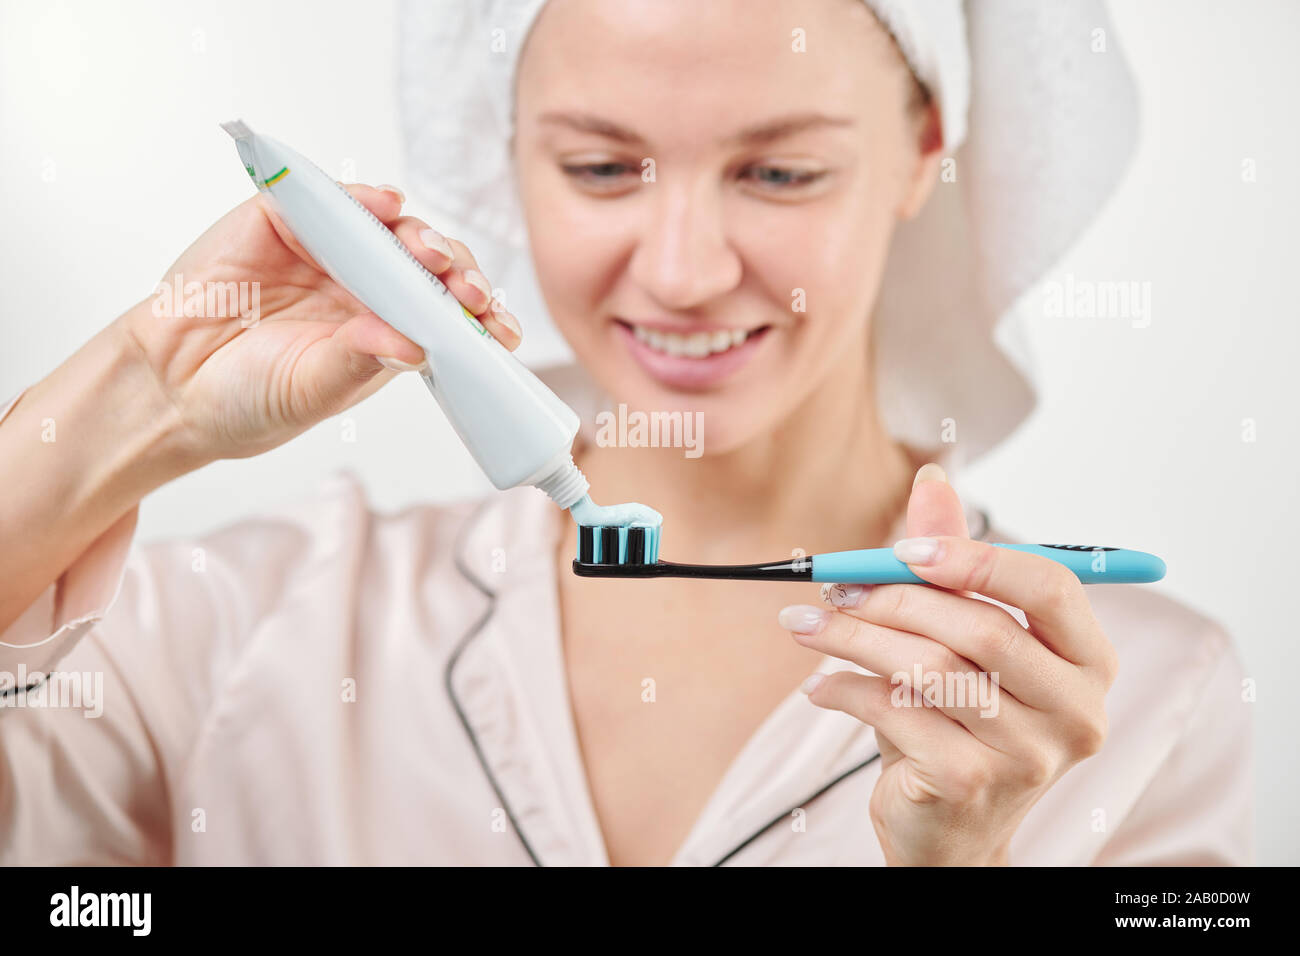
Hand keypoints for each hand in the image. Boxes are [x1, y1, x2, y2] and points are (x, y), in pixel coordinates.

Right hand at [119, 184, 521, 463]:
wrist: (169, 387)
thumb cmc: (247, 399)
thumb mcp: (313, 391)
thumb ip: (360, 362)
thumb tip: (416, 346)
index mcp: (386, 333)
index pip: (448, 316)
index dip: (480, 318)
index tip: (503, 332)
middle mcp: (366, 289)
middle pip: (432, 268)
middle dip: (461, 278)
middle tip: (472, 296)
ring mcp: (329, 253)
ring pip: (392, 231)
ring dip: (423, 239)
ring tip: (436, 258)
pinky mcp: (285, 222)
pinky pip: (332, 200)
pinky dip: (363, 198)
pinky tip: (386, 207)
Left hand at [778, 464, 1118, 865]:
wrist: (949, 831)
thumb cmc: (959, 722)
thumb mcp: (960, 640)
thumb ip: (952, 562)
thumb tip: (932, 478)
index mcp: (1088, 661)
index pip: (1049, 587)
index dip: (975, 557)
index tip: (905, 547)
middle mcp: (1075, 710)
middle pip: (980, 627)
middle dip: (892, 597)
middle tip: (833, 586)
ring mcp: (1029, 754)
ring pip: (928, 668)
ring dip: (852, 637)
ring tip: (805, 625)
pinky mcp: (970, 783)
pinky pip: (893, 712)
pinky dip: (844, 690)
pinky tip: (819, 684)